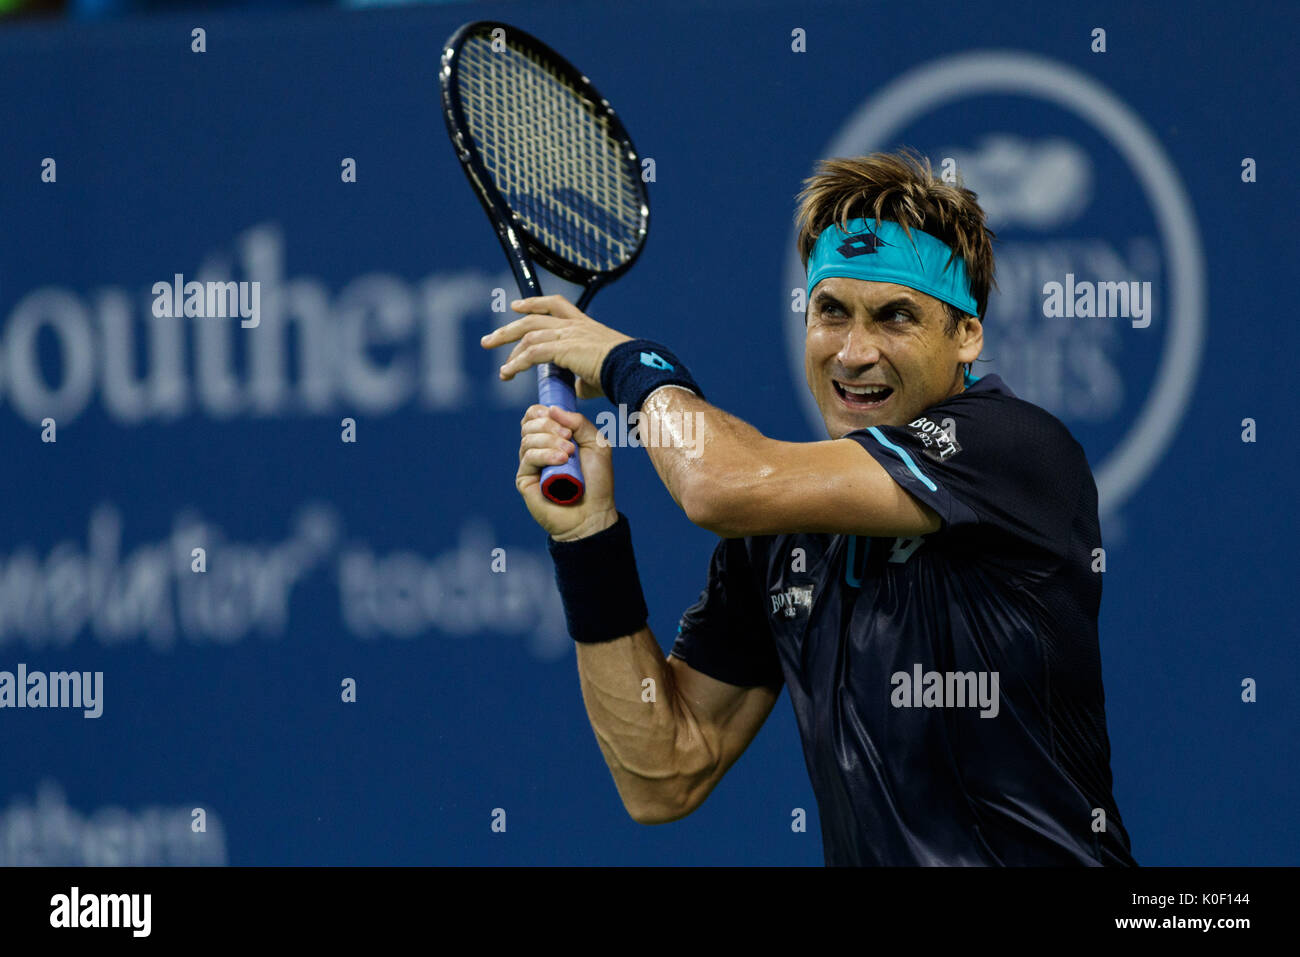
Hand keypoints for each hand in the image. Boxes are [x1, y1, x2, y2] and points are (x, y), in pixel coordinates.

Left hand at [480, 294, 631, 399]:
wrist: (631, 369)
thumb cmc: (622, 374)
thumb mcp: (599, 372)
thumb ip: (583, 377)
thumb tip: (576, 387)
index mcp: (584, 325)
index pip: (555, 305)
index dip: (534, 303)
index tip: (516, 306)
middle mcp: (574, 325)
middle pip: (533, 318)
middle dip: (509, 329)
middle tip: (489, 340)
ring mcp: (567, 333)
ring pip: (528, 335)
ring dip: (509, 351)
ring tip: (501, 371)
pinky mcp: (562, 347)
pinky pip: (531, 354)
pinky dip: (516, 364)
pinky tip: (508, 374)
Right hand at [516, 404, 616, 540]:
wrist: (593, 513)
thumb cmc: (597, 481)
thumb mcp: (596, 444)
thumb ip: (579, 423)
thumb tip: (551, 409)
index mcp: (552, 438)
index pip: (534, 415)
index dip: (543, 412)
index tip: (562, 420)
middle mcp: (538, 449)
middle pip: (529, 424)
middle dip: (550, 426)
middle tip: (570, 438)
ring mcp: (530, 465)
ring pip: (528, 439)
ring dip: (550, 440)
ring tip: (569, 454)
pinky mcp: (525, 479)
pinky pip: (528, 457)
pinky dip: (545, 454)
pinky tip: (561, 460)